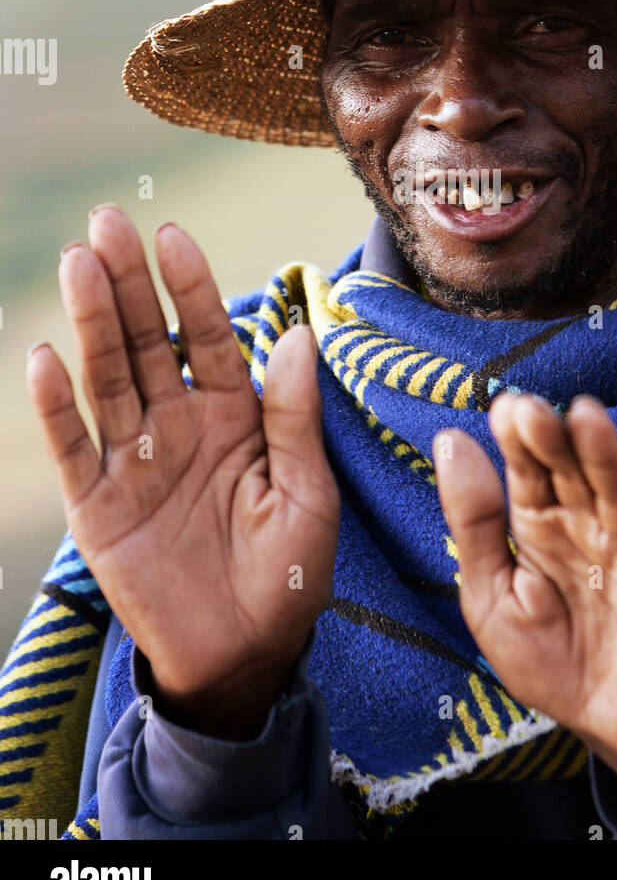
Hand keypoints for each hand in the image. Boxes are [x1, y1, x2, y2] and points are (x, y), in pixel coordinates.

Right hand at [26, 205, 339, 736]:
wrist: (244, 657)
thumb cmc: (288, 575)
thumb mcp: (307, 496)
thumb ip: (294, 418)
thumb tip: (299, 335)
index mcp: (234, 415)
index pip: (207, 336)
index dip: (190, 287)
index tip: (172, 236)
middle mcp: (179, 424)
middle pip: (147, 340)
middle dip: (127, 283)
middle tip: (106, 222)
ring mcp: (134, 460)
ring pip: (108, 378)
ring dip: (91, 323)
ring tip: (78, 263)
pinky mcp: (98, 505)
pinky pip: (75, 448)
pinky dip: (57, 407)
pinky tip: (45, 358)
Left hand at [433, 394, 616, 837]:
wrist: (609, 729)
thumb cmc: (546, 658)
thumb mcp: (490, 597)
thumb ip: (474, 523)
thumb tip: (451, 439)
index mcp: (541, 523)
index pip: (528, 471)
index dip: (517, 441)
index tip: (504, 409)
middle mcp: (590, 522)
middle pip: (572, 472)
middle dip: (553, 441)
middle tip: (530, 410)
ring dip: (607, 453)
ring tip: (587, 416)